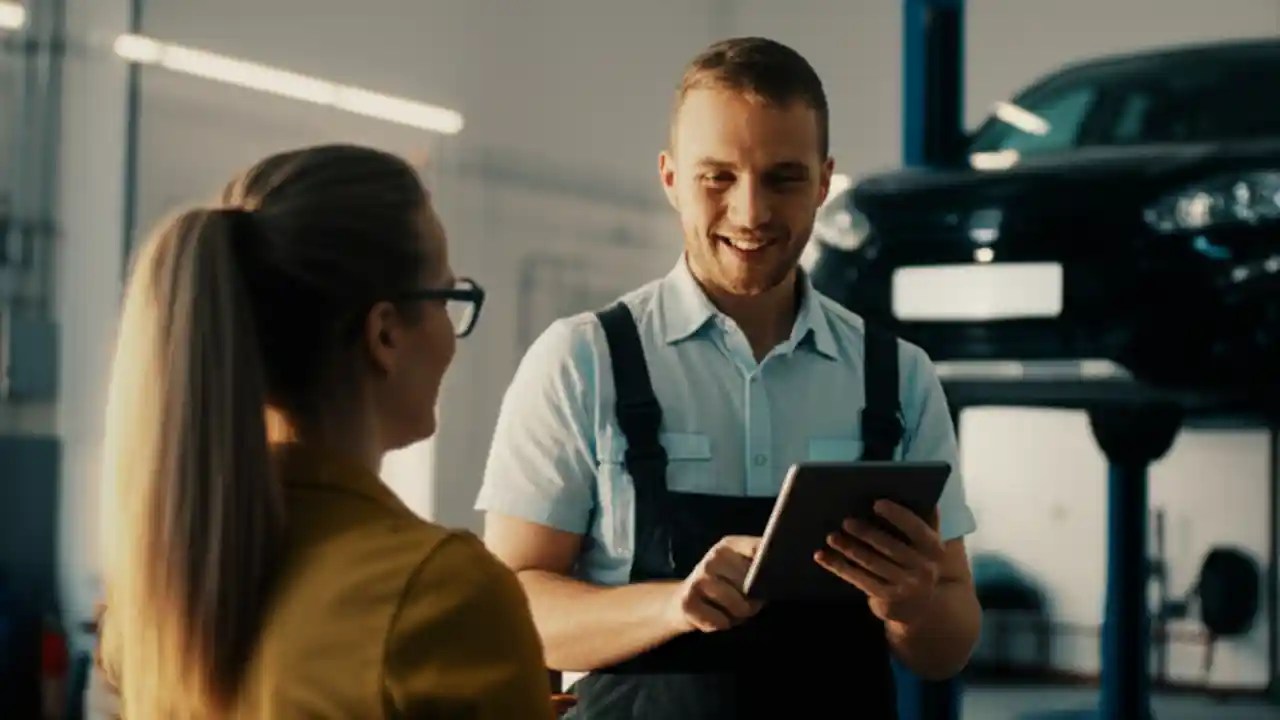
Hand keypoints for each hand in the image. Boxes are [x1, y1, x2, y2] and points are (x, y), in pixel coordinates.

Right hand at [666, 536, 764, 633]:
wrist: (681, 601)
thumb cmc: (721, 587)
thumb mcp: (738, 570)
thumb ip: (758, 567)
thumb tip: (783, 573)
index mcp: (729, 545)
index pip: (758, 550)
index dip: (769, 567)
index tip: (773, 578)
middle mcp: (713, 558)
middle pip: (752, 584)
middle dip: (754, 600)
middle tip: (745, 602)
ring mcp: (699, 578)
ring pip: (738, 606)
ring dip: (738, 615)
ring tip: (730, 610)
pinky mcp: (687, 602)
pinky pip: (721, 622)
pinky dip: (722, 624)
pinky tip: (713, 617)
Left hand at [815, 501, 944, 625]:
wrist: (921, 607)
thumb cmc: (917, 562)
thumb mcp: (926, 544)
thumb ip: (923, 520)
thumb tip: (913, 489)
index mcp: (934, 548)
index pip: (916, 529)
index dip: (897, 515)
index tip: (877, 503)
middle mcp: (924, 569)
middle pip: (890, 547)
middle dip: (866, 533)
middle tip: (845, 521)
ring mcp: (905, 587)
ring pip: (871, 563)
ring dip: (849, 548)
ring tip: (832, 536)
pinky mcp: (886, 599)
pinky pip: (858, 579)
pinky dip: (838, 566)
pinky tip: (822, 555)